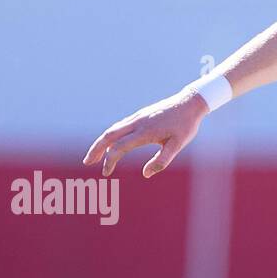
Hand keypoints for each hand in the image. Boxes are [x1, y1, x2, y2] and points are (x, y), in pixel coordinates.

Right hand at [83, 90, 207, 178]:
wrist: (189, 103)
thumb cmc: (185, 126)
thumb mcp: (178, 145)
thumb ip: (162, 160)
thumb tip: (146, 174)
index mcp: (145, 132)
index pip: (120, 147)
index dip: (110, 160)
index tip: (106, 172)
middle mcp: (137, 122)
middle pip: (108, 135)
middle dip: (96, 149)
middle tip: (86, 162)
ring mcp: (137, 117)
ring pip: (113, 129)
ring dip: (101, 142)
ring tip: (95, 156)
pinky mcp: (140, 115)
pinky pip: (120, 126)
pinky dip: (111, 136)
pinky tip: (110, 144)